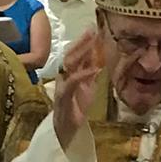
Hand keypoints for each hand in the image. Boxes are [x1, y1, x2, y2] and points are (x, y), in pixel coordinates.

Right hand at [53, 29, 100, 150]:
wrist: (66, 130)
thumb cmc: (75, 109)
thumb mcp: (87, 89)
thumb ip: (90, 74)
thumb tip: (98, 60)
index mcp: (70, 74)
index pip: (75, 55)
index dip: (83, 42)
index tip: (94, 30)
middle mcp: (64, 77)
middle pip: (70, 55)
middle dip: (81, 42)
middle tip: (92, 30)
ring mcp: (62, 86)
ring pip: (68, 64)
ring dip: (81, 52)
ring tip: (92, 42)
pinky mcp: (63, 97)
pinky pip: (72, 82)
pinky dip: (83, 74)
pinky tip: (94, 68)